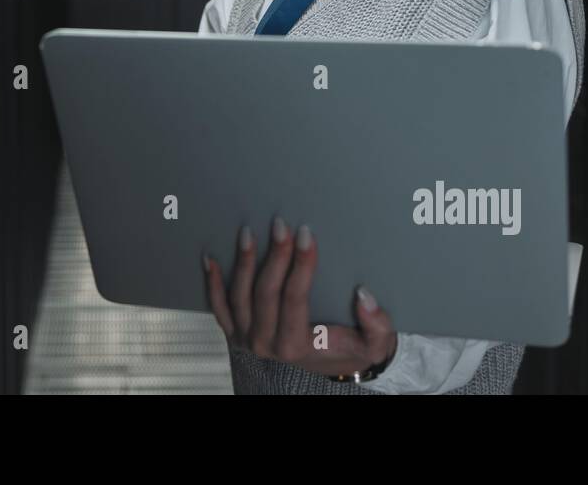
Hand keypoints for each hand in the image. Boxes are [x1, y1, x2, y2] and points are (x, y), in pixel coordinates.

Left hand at [203, 217, 397, 377]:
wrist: (334, 363)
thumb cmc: (353, 348)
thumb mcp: (376, 342)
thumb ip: (376, 324)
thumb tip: (364, 296)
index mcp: (296, 345)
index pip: (295, 298)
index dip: (300, 265)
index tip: (306, 235)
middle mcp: (267, 345)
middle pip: (265, 292)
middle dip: (274, 255)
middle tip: (281, 225)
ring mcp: (247, 340)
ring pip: (239, 296)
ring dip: (243, 262)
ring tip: (248, 233)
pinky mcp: (237, 333)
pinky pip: (220, 308)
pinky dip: (213, 284)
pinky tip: (211, 259)